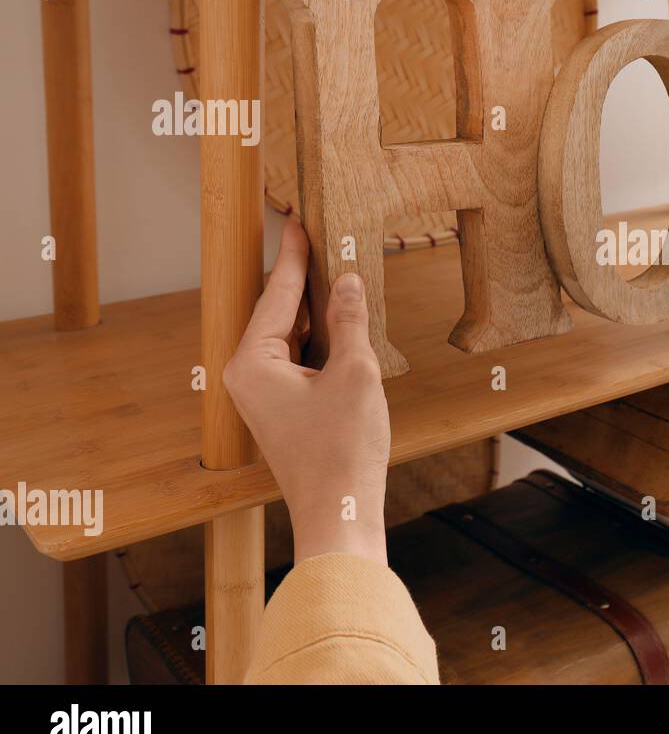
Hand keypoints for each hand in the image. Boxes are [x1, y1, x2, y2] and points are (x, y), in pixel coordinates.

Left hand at [223, 220, 390, 565]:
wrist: (340, 511)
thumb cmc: (343, 451)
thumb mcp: (356, 373)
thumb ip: (350, 321)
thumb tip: (347, 280)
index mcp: (252, 363)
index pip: (277, 296)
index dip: (294, 257)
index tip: (298, 222)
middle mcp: (247, 376)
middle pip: (279, 313)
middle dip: (304, 281)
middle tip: (320, 241)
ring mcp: (263, 395)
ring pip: (291, 337)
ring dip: (316, 312)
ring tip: (337, 275)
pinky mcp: (281, 409)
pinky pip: (298, 360)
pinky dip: (320, 340)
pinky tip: (343, 324)